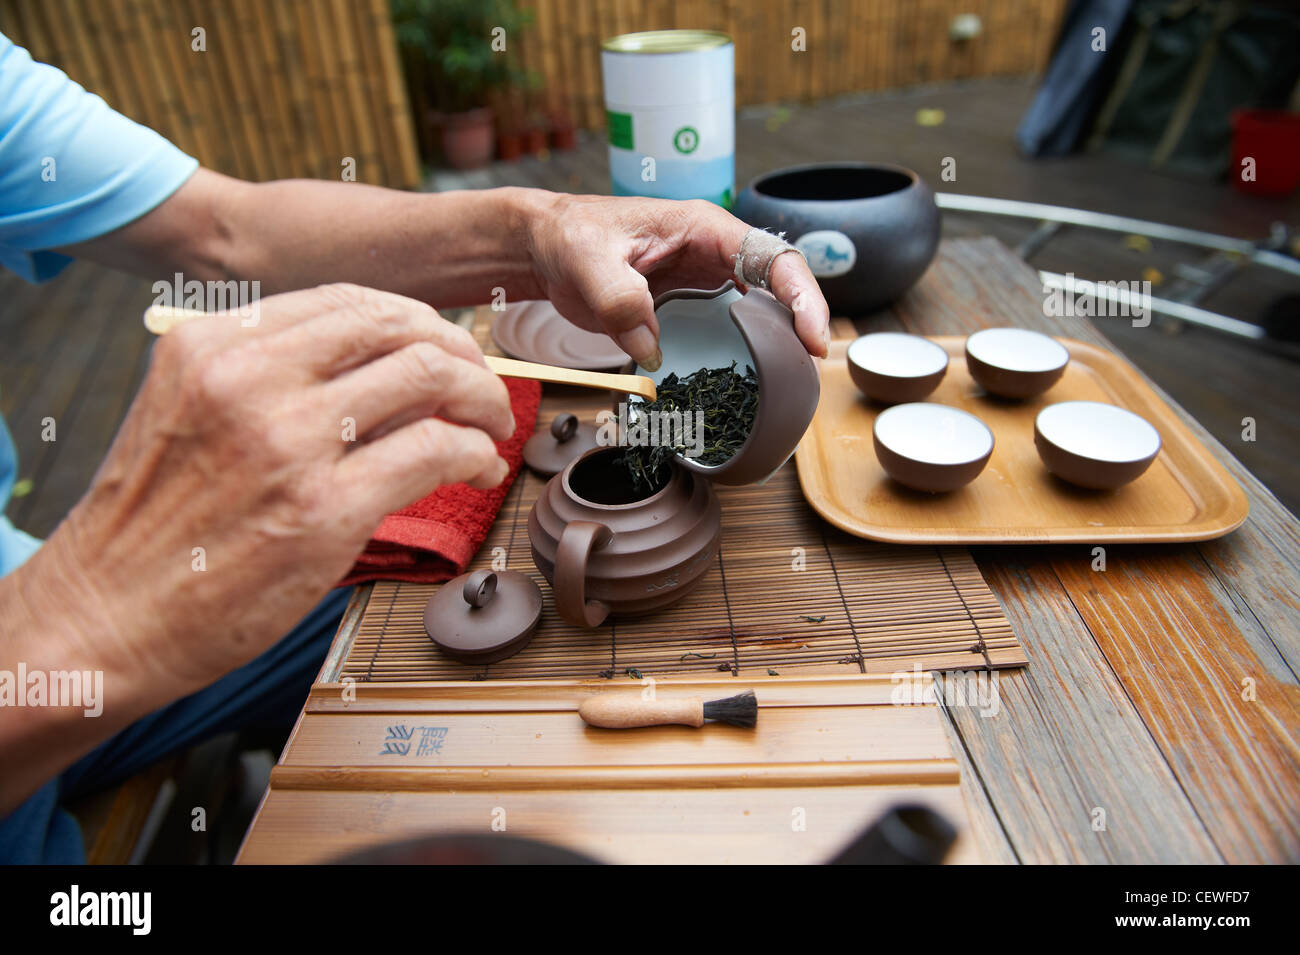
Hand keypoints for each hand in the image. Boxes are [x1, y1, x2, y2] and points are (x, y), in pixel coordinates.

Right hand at [23, 283, 514, 697]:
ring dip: (480, 397)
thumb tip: (382, 369)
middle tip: (480, 386)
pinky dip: (475, 452)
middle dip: (458, 350)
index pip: (346, 301)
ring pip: (429, 376)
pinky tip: (479, 469)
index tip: (439, 348)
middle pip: (397, 326)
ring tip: (489, 426)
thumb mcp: (193, 415)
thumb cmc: (154, 529)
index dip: (413, 321)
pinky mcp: (325, 509)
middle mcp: (250, 378)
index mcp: (213, 346)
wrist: (105, 618)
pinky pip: (436, 449)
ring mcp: (289, 441)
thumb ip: (271, 380)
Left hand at [524, 194, 830, 369]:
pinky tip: (739, 386)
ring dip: (775, 345)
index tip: (812, 337)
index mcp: (704, 229)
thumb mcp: (588, 260)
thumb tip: (650, 348)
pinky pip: (725, 333)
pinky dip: (737, 357)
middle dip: (802, 325)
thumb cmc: (570, 235)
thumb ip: (618, 298)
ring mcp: (703, 284)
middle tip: (807, 370)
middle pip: (779, 287)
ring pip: (758, 312)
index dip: (802, 295)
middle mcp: (713, 255)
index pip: (772, 256)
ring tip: (786, 384)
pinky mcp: (688, 310)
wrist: (548, 248)